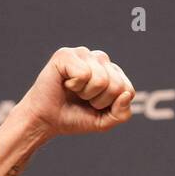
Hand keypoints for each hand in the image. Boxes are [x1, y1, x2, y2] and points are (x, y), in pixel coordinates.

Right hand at [16, 46, 135, 136]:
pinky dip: (74, 86)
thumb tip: (126, 94)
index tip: (95, 106)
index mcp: (112, 72)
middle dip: (100, 101)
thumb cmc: (75, 117)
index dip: (111, 106)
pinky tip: (65, 83)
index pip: (128, 90)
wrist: (46, 120)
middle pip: (117, 85)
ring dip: (87, 94)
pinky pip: (84, 74)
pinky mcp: (66, 54)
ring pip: (102, 80)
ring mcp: (83, 54)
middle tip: (83, 99)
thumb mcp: (104, 121)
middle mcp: (99, 59)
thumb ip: (122, 113)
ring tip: (75, 91)